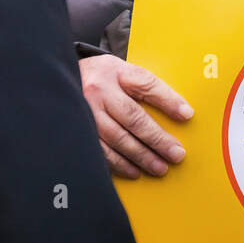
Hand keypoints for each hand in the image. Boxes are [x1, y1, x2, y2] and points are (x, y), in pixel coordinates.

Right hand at [79, 55, 192, 178]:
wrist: (56, 78)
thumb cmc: (99, 78)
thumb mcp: (119, 70)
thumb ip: (143, 86)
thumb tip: (179, 110)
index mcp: (114, 71)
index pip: (146, 84)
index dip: (168, 101)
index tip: (187, 115)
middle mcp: (98, 90)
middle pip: (133, 117)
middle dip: (157, 139)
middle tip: (177, 154)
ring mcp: (85, 111)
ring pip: (117, 138)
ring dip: (141, 156)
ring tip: (160, 168)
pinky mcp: (76, 130)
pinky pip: (100, 151)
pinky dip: (118, 164)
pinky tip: (134, 171)